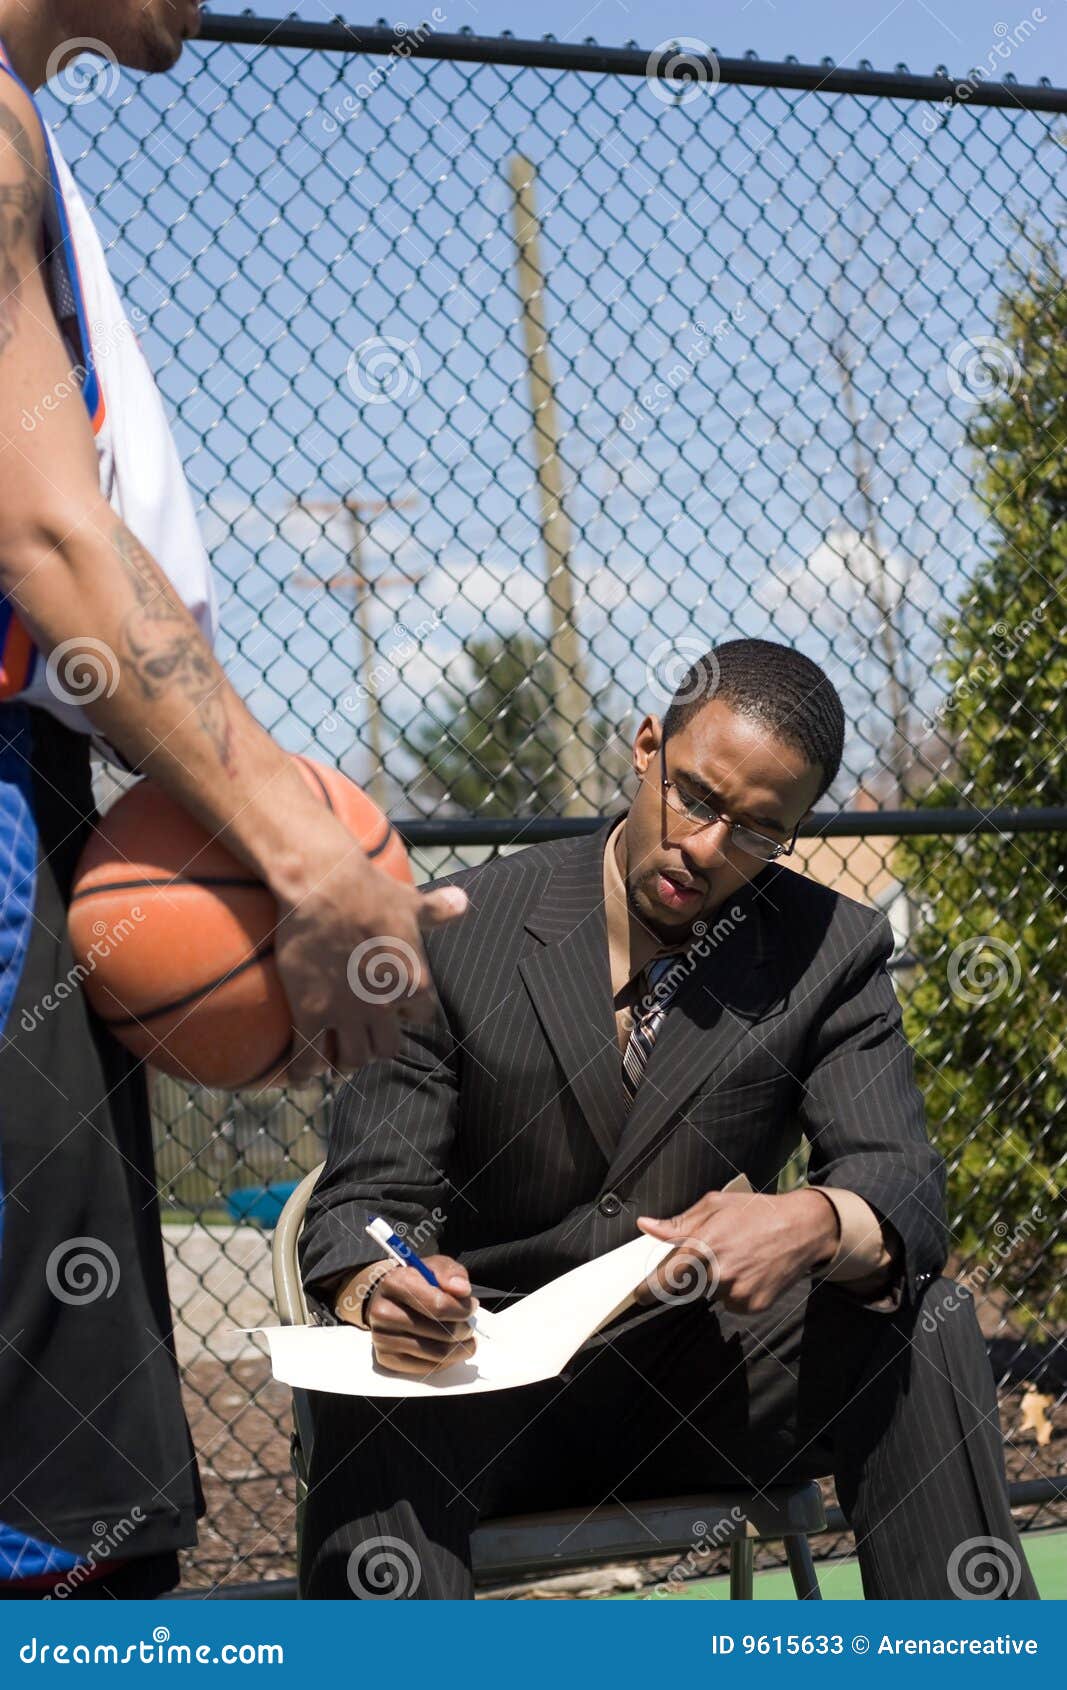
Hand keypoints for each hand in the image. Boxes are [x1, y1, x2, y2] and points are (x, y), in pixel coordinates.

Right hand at [271, 816, 467, 1081]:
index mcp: (414, 981)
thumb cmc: (370, 889)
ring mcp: (347, 1011)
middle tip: (361, 1042)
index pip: (422, 1018)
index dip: (408, 1016)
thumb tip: (463, 902)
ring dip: (345, 1062)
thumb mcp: (411, 902)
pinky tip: (302, 1078)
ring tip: (334, 1060)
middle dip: (375, 1048)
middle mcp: (384, 1005)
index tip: (395, 1013)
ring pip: (352, 1060)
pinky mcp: (311, 1012)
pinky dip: (305, 1073)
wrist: (323, 884)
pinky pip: (309, 1058)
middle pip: (386, 1049)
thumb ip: (438, 910)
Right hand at [335, 1255, 478, 1376]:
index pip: (438, 1305)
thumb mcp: (434, 1267)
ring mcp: (382, 1337)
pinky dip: (446, 1361)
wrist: (386, 1298)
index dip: (462, 1309)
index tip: (472, 1306)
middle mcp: (383, 1311)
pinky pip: (427, 1368)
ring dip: (459, 1347)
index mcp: (395, 1282)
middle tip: (469, 1324)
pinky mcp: (386, 1358)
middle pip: (440, 1332)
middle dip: (464, 1329)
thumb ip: (450, 1272)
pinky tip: (450, 1349)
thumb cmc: (416, 1282)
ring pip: (437, 1353)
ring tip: (463, 1336)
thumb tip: (462, 1290)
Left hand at [635, 1188, 839, 1313]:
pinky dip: (737, 1290)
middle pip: (691, 1285)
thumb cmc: (756, 1211)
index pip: (668, 1277)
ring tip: (740, 1257)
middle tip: (719, 1253)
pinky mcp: (754, 1305)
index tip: (637, 1297)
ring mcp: (738, 1292)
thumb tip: (646, 1226)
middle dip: (696, 1272)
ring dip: (719, 1281)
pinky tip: (752, 1270)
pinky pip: (734, 1303)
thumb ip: (679, 1222)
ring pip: (713, 1294)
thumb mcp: (715, 1205)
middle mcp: (720, 1272)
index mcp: (706, 1245)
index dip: (649, 1290)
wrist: (802, 1228)